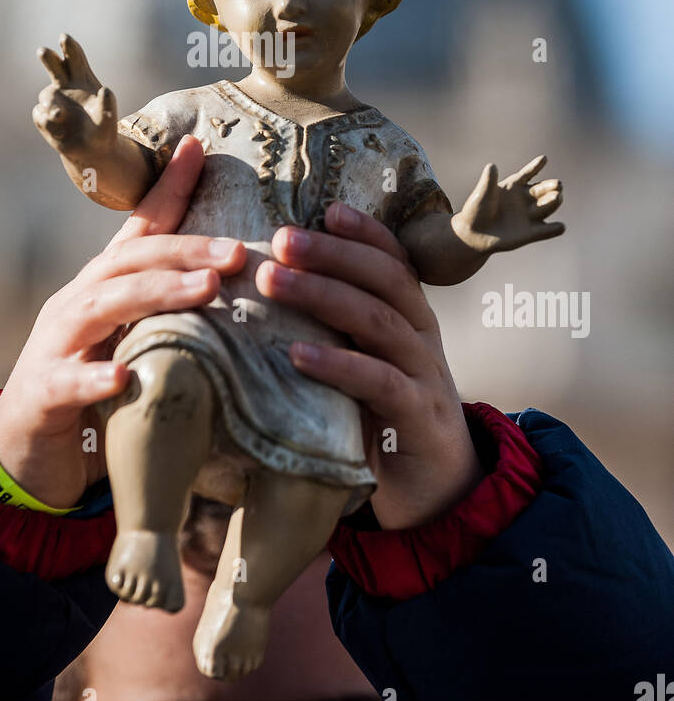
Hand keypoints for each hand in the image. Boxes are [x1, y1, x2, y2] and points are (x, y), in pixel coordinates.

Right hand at [0, 135, 245, 509]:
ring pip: (102, 306)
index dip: (167, 188)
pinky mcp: (43, 395)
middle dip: (184, 249)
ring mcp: (56, 345)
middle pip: (129, 261)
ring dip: (155, 293)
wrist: (23, 451)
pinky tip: (124, 378)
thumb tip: (245, 291)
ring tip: (204, 288)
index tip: (198, 146)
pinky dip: (95, 378)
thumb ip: (177, 318)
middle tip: (237, 252)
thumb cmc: (94, 391)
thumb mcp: (138, 343)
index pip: (139, 230)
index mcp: (103, 287)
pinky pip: (68, 383)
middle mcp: (77, 303)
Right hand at [33, 32, 117, 159]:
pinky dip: (49, 123)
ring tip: (59, 115)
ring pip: (45, 95)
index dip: (69, 47)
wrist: (90, 152)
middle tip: (43, 51)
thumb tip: (106, 90)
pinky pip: (41, 116)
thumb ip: (109, 106)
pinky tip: (60, 132)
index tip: (64, 37)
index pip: (75, 58)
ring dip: (51, 106)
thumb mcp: (109, 121)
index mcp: (82, 80)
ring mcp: (53, 101)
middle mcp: (65, 86)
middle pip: (53, 66)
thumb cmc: (102, 131)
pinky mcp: (44, 117)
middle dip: (48, 58)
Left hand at [256, 202, 484, 530]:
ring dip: (323, 295)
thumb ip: (332, 329)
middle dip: (332, 253)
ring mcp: (424, 374)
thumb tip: (265, 285)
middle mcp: (421, 335)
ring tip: (273, 281)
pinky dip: (338, 365)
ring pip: (378, 321)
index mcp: (410, 315)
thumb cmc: (382, 417)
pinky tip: (298, 355)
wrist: (436, 491)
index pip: (393, 259)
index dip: (364, 232)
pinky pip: (378, 382)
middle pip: (383, 279)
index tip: (327, 209)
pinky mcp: (417, 418)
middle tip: (282, 238)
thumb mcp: (362, 362)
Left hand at [452, 155, 564, 253]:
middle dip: (551, 186)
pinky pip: (546, 231)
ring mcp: (530, 216)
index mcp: (514, 186)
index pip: (528, 174)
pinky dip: (554, 229)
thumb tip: (491, 166)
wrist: (473, 234)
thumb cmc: (476, 210)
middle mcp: (526, 199)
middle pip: (542, 190)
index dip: (535, 166)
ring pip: (547, 207)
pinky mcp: (531, 233)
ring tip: (557, 197)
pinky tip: (560, 227)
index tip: (543, 158)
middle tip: (557, 184)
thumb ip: (488, 181)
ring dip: (554, 203)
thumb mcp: (482, 194)